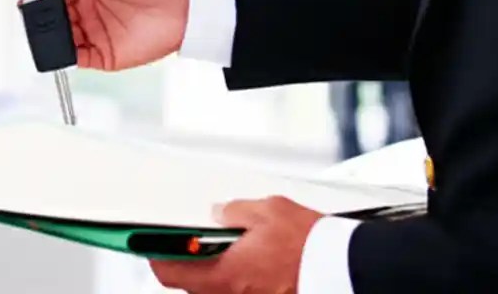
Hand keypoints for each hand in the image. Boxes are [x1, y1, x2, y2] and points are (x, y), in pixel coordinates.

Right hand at [47, 0, 188, 70]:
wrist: (184, 1)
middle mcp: (89, 9)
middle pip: (55, 14)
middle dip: (46, 14)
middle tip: (49, 11)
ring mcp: (96, 33)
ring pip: (61, 37)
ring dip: (52, 34)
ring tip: (57, 28)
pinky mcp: (105, 55)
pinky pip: (76, 59)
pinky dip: (63, 56)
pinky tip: (62, 46)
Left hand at [149, 197, 321, 293]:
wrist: (349, 270)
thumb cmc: (310, 245)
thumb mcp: (268, 211)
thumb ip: (235, 211)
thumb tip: (219, 213)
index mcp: (224, 275)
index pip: (170, 273)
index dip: (156, 256)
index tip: (149, 243)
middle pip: (191, 286)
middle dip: (187, 263)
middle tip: (190, 241)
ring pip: (215, 290)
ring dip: (213, 271)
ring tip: (225, 246)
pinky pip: (240, 291)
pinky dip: (236, 277)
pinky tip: (250, 259)